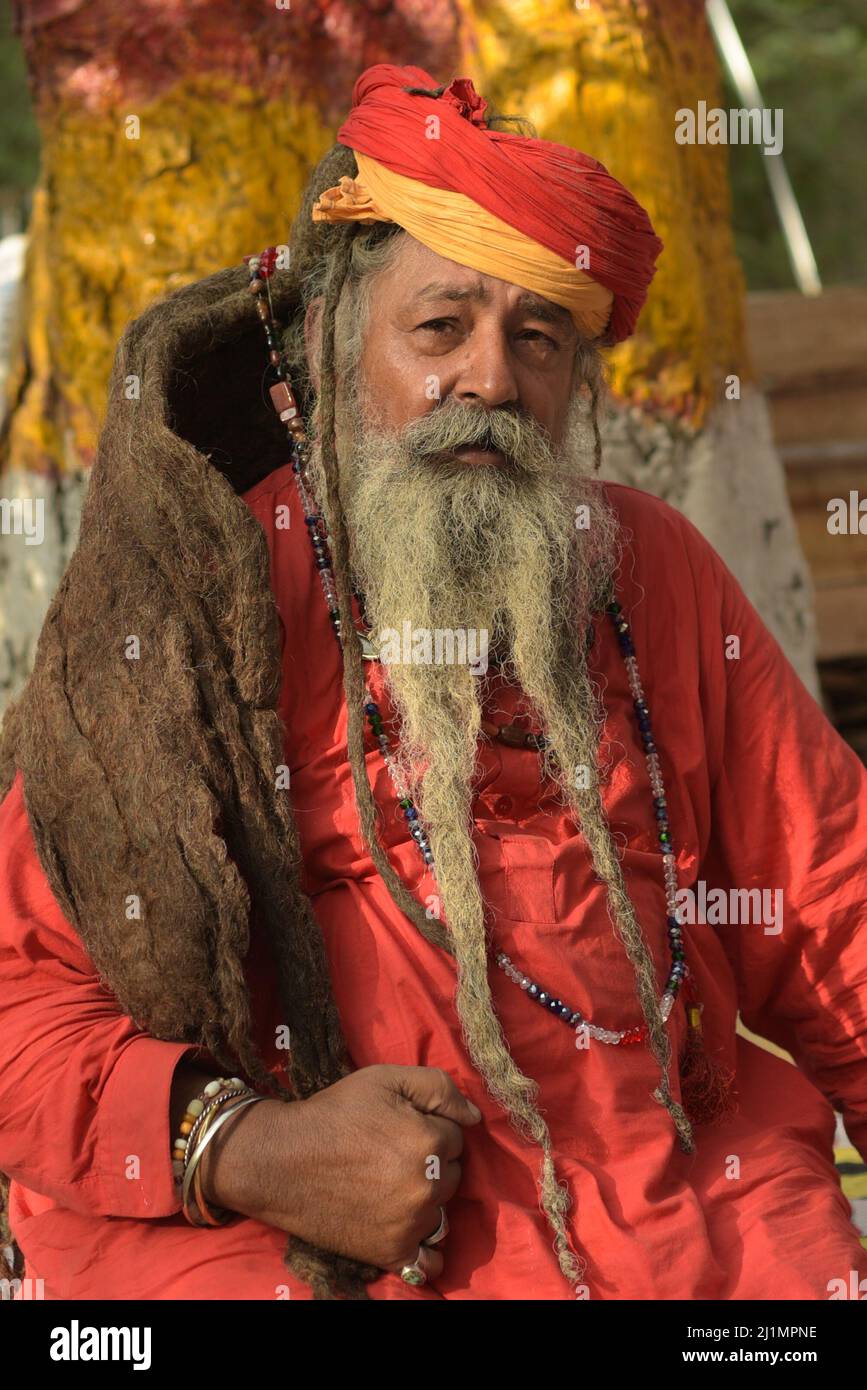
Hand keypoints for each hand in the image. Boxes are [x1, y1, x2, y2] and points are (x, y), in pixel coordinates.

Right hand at [201, 1063, 481, 1277]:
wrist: (281, 1159)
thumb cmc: (335, 1112)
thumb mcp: (385, 1078)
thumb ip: (439, 1087)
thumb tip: (475, 1117)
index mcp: (429, 1141)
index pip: (457, 1136)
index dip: (431, 1127)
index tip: (401, 1127)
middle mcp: (426, 1186)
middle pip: (453, 1173)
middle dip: (432, 1162)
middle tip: (393, 1154)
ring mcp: (410, 1224)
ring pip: (442, 1210)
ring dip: (427, 1199)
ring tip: (392, 1185)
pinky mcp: (391, 1253)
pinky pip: (430, 1262)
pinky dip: (426, 1250)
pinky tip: (410, 1230)